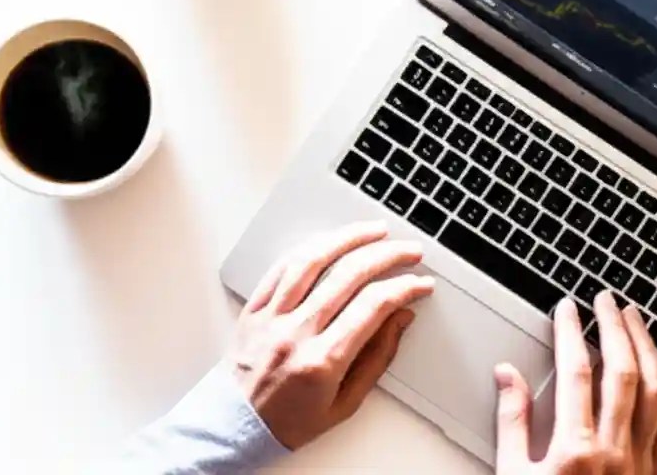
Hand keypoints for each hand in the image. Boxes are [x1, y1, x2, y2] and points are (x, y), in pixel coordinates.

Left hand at [229, 221, 434, 449]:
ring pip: (313, 260)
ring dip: (349, 238)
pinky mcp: (254, 308)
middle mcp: (295, 332)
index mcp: (322, 361)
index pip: (373, 307)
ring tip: (374, 230)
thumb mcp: (345, 404)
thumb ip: (377, 359)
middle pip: (349, 275)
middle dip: (387, 255)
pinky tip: (330, 241)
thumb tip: (400, 319)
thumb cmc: (290, 421)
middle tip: (409, 250)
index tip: (421, 283)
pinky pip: (282, 266)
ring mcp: (271, 316)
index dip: (404, 288)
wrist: (236, 426)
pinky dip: (310, 248)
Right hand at [494, 291, 656, 474]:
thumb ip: (511, 422)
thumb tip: (507, 376)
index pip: (576, 372)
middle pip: (622, 372)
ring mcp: (640, 462)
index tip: (568, 308)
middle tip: (606, 300)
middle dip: (615, 327)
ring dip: (647, 348)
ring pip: (656, 391)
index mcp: (573, 450)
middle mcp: (613, 452)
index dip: (572, 332)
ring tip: (636, 319)